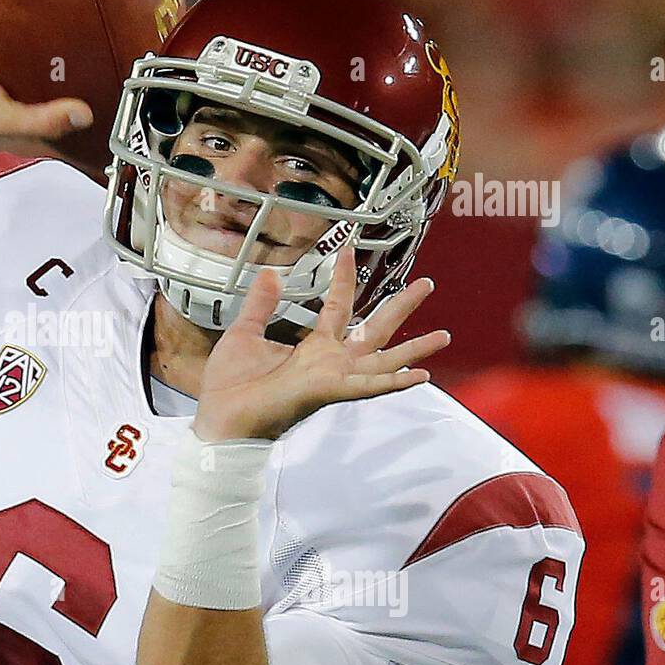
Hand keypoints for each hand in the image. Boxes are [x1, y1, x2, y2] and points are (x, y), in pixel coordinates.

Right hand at [0, 14, 92, 139]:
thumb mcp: (3, 117)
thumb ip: (42, 119)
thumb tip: (85, 116)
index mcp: (14, 103)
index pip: (50, 101)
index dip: (73, 95)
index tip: (102, 82)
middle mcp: (6, 78)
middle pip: (41, 66)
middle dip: (63, 56)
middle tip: (93, 38)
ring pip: (24, 38)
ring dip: (39, 29)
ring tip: (71, 12)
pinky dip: (12, 7)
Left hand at [192, 253, 450, 441]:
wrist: (220, 416)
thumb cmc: (231, 384)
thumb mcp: (244, 333)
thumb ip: (260, 304)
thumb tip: (271, 273)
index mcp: (313, 347)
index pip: (338, 306)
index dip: (346, 278)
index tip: (351, 249)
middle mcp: (330, 361)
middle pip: (375, 329)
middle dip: (401, 307)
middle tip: (427, 284)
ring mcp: (333, 377)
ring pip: (383, 359)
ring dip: (414, 348)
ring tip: (444, 335)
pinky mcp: (328, 391)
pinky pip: (368, 386)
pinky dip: (394, 381)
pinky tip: (421, 376)